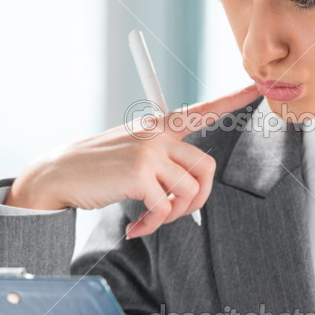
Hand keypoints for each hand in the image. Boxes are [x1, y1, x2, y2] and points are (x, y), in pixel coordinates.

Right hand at [5, 84, 258, 232]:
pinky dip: (153, 224)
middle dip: (197, 201)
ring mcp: (149, 152)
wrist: (58, 174)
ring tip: (149, 222)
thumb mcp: (132, 151)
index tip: (256, 87)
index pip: (202, 111)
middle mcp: (157, 134)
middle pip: (206, 168)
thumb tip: (188, 195)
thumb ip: (162, 161)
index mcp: (159, 126)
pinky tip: (135, 227)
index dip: (232, 100)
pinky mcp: (138, 174)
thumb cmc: (97, 168)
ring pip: (188, 192)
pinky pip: (165, 208)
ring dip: (170, 217)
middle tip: (173, 215)